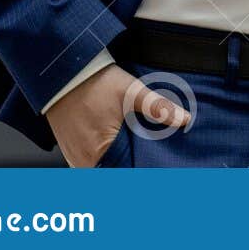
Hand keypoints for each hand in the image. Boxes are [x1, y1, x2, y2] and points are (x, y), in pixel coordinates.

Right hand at [46, 63, 191, 166]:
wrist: (64, 73)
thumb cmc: (95, 82)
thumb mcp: (132, 92)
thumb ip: (158, 108)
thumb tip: (184, 119)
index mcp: (100, 151)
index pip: (126, 176)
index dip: (142, 173)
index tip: (157, 170)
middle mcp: (84, 161)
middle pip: (114, 174)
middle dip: (131, 170)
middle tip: (151, 163)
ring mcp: (75, 157)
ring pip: (102, 170)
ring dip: (118, 166)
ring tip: (135, 158)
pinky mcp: (70, 151)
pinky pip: (90, 165)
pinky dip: (105, 161)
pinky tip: (118, 150)